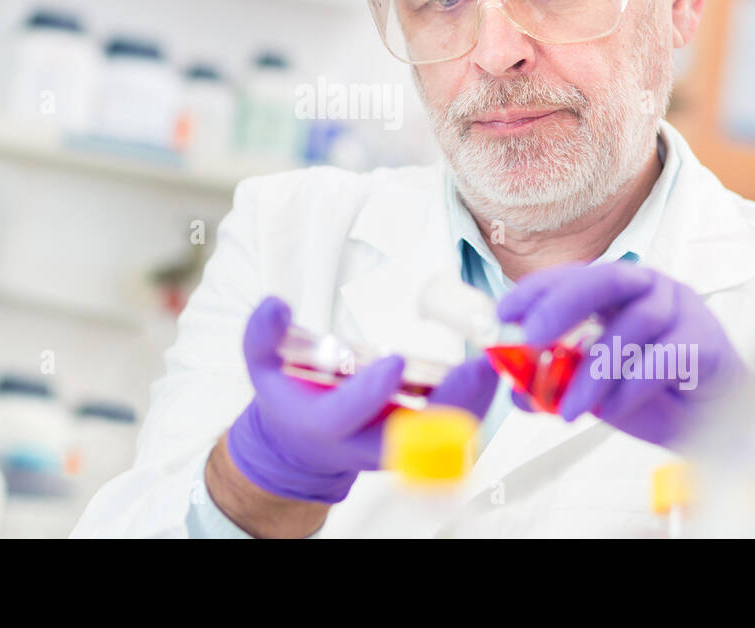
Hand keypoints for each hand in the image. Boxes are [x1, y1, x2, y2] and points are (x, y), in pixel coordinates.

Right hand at [227, 296, 498, 502]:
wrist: (304, 444)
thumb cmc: (288, 398)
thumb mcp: (263, 364)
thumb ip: (263, 334)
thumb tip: (274, 304)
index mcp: (324, 424)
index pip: (346, 415)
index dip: (369, 392)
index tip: (392, 362)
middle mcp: (364, 444)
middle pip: (410, 437)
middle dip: (446, 405)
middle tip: (475, 367)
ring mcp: (395, 450)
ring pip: (441, 440)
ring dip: (471, 404)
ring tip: (491, 365)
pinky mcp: (418, 449)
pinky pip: (454, 434)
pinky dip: (474, 406)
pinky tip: (488, 376)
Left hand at [497, 263, 745, 446]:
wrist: (716, 422)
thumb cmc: (654, 393)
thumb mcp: (596, 389)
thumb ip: (559, 385)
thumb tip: (517, 392)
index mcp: (619, 291)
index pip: (574, 276)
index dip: (537, 289)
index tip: (504, 312)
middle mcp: (651, 289)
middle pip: (608, 278)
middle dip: (563, 303)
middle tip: (531, 337)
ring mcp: (683, 310)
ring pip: (633, 326)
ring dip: (594, 371)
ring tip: (569, 410)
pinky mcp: (707, 342)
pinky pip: (663, 360)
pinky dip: (630, 388)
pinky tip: (612, 412)